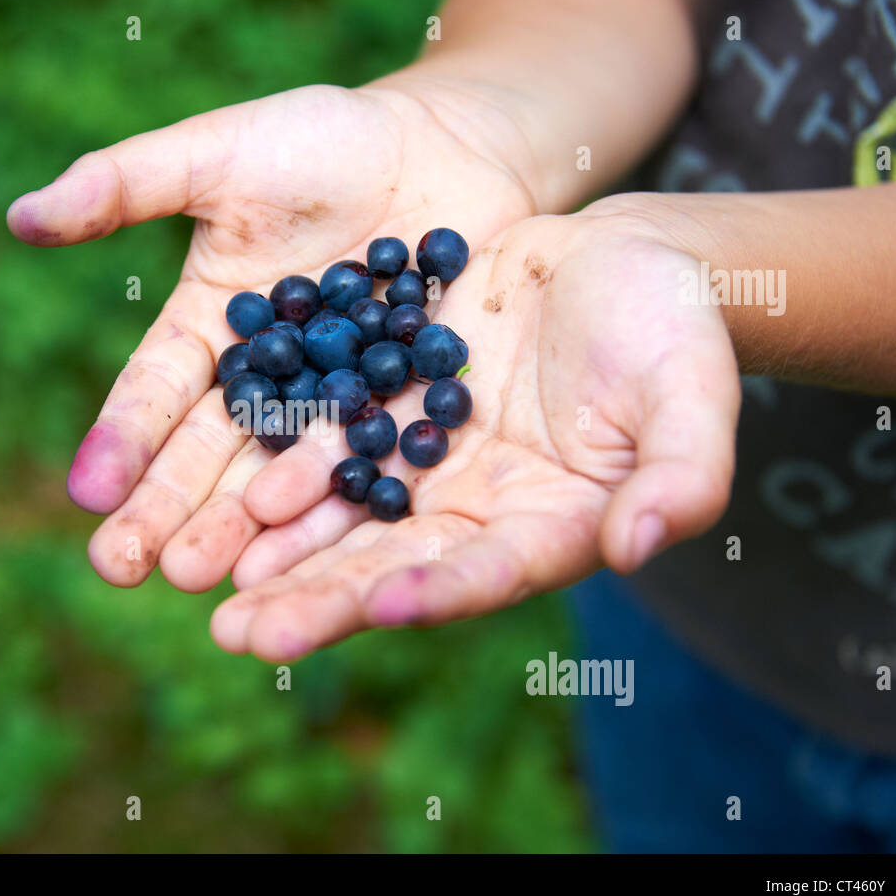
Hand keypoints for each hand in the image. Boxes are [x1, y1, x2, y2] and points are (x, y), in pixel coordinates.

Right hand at [8, 79, 540, 588]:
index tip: (88, 495)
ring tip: (200, 583)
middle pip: (207, 453)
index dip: (121, 441)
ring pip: (278, 475)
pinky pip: (362, 468)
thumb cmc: (327, 140)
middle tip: (121, 569)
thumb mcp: (221, 153)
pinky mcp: (397, 416)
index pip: (154, 393)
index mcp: (210, 327)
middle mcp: (262, 380)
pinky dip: (334, 512)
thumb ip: (127, 185)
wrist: (448, 147)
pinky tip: (305, 561)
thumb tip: (18, 216)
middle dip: (163, 510)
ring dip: (237, 530)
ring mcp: (329, 404)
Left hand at [210, 200, 741, 660]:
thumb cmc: (674, 328)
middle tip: (244, 633)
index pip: (494, 572)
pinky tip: (226, 492)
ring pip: (345, 517)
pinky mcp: (392, 411)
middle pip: (395, 565)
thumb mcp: (693, 395)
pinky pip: (330, 446)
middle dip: (321, 600)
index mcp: (552, 526)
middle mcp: (478, 513)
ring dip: (277, 550)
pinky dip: (283, 470)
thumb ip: (680, 474)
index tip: (386, 605)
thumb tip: (639, 546)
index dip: (442, 591)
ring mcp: (429, 465)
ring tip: (202, 580)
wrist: (617, 261)